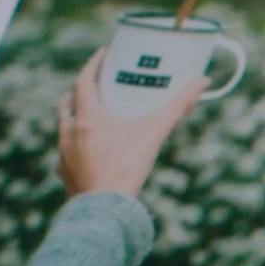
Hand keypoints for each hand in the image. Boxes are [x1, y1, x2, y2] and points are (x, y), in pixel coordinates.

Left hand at [56, 52, 196, 202]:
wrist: (105, 210)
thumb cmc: (126, 168)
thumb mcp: (153, 133)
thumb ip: (177, 107)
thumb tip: (201, 83)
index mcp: (86, 117)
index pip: (83, 79)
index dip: (92, 64)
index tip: (103, 55)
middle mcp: (69, 131)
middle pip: (67, 101)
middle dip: (79, 90)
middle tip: (95, 85)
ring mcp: (63, 154)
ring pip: (64, 127)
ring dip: (74, 117)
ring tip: (91, 116)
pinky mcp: (64, 174)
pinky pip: (64, 153)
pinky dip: (73, 145)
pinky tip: (86, 150)